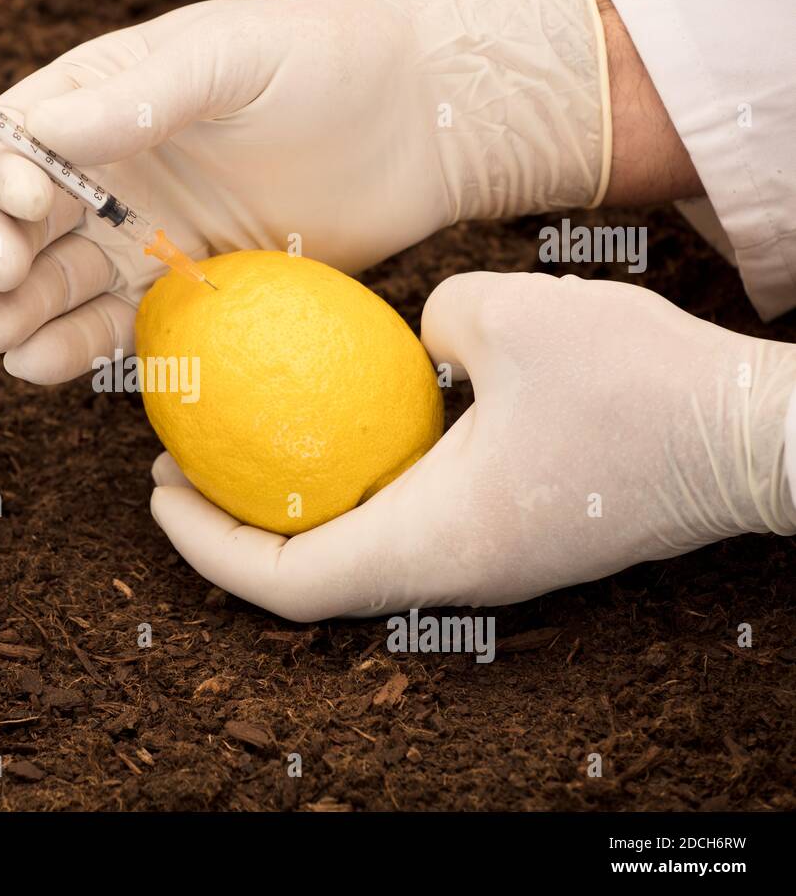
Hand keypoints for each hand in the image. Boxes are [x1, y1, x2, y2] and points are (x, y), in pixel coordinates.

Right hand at [0, 0, 608, 382]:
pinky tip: (47, 365)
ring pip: (61, 283)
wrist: (420, 129)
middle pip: (24, 221)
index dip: (6, 173)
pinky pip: (119, 326)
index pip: (20, 137)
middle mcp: (110, 168)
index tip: (29, 201)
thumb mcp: (233, 56)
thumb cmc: (329, 64)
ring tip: (2, 347)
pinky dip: (80, 348)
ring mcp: (145, 236)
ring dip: (23, 316)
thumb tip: (41, 131)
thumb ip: (142, 94)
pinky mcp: (185, 292)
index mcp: (105, 97)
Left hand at [150, 272, 795, 621]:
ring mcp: (484, 562)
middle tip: (182, 469)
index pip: (287, 582)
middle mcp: (452, 572)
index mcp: (435, 543)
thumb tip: (410, 341)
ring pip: (356, 558)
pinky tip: (346, 428)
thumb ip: (431, 318)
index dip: (208, 546)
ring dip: (292, 513)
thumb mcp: (510, 312)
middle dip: (232, 534)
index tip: (159, 489)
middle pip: (308, 582)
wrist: (753, 437)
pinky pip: (405, 528)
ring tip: (246, 448)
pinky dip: (353, 493)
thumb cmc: (641, 380)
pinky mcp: (511, 538)